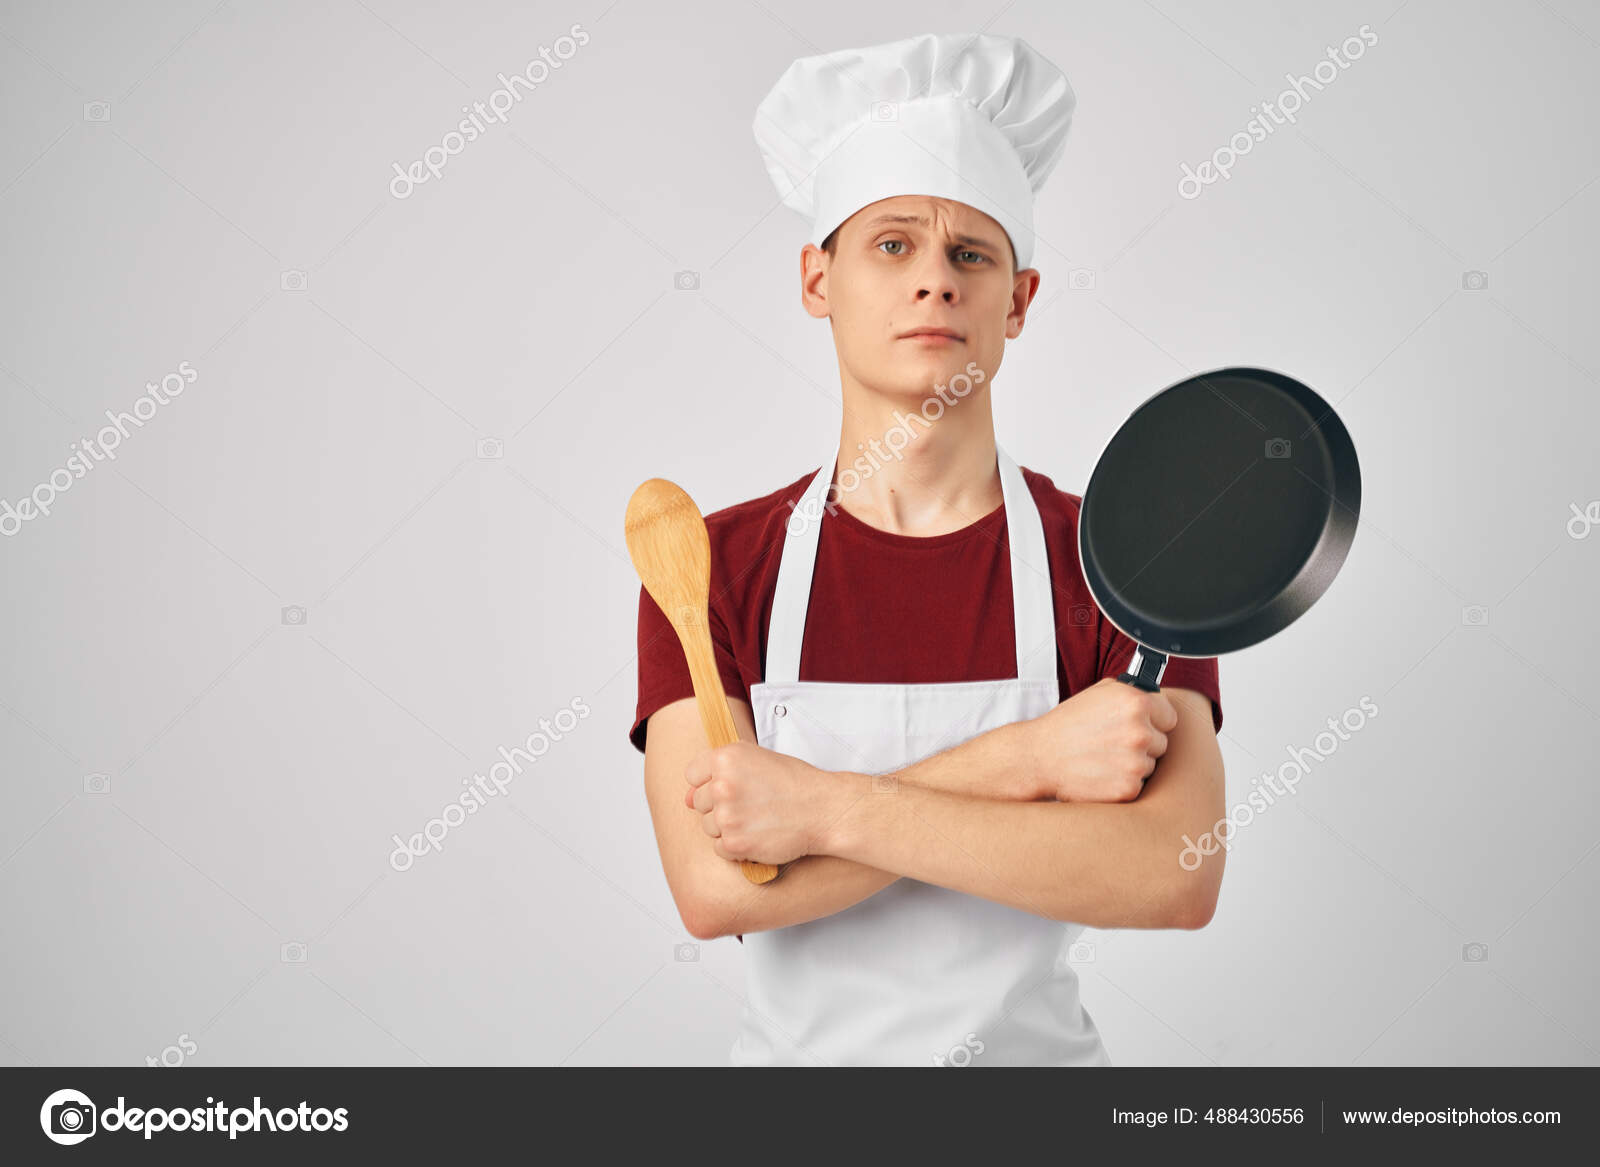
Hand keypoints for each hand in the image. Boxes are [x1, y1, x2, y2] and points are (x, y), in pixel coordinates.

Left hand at [683, 741, 840, 865]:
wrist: (822, 809)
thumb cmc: (795, 784)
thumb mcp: (757, 761)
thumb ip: (719, 772)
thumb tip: (685, 799)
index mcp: (726, 757)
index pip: (692, 775)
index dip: (710, 783)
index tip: (731, 788)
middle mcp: (722, 785)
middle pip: (698, 803)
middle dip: (719, 807)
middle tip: (750, 805)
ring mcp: (726, 816)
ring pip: (708, 827)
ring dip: (728, 828)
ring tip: (757, 820)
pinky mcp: (734, 843)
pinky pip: (719, 849)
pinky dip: (736, 847)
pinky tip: (758, 835)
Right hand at [1022, 677, 1178, 801]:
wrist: (1039, 756)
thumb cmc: (1067, 724)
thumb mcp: (1099, 693)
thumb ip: (1133, 693)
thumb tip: (1157, 698)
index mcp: (1136, 703)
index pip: (1170, 717)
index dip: (1155, 722)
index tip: (1142, 727)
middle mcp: (1140, 732)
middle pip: (1162, 743)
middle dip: (1143, 745)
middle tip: (1114, 743)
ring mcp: (1136, 762)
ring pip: (1150, 766)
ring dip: (1132, 764)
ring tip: (1104, 758)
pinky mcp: (1128, 788)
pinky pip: (1137, 785)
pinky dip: (1122, 782)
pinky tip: (1101, 773)